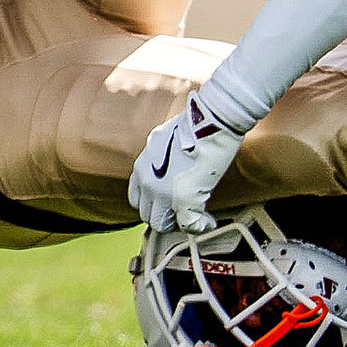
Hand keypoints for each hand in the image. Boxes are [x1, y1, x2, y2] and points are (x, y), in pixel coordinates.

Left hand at [129, 91, 243, 233]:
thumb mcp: (164, 142)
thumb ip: (161, 162)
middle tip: (181, 213)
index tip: (166, 204)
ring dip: (177, 223)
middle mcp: (147, 180)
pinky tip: (208, 221)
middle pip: (147, 214)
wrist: (210, 120)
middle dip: (164, 216)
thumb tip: (169, 174)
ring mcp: (164, 191)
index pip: (137, 199)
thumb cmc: (194, 126)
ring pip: (161, 223)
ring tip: (193, 217)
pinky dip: (199, 226)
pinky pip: (188, 224)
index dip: (152, 204)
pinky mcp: (184, 198)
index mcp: (141, 166)